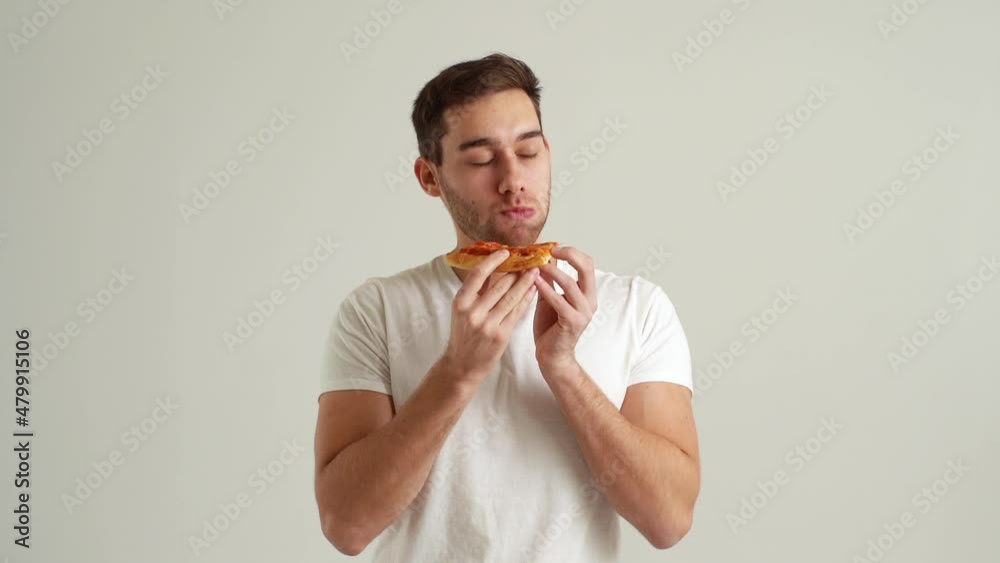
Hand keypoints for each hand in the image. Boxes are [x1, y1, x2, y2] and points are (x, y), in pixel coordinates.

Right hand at [442, 250, 539, 384]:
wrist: (462, 365)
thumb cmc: (463, 335)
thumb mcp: (461, 311)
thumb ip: (476, 291)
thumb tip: (492, 268)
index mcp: (460, 302)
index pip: (478, 274)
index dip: (493, 260)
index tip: (505, 252)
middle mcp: (473, 312)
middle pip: (499, 284)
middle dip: (516, 270)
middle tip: (528, 259)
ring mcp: (487, 324)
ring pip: (511, 297)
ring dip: (525, 282)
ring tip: (535, 271)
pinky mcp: (501, 335)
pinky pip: (517, 312)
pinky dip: (526, 299)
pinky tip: (533, 289)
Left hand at [532, 246, 597, 373]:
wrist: (552, 356)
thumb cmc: (550, 327)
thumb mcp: (549, 297)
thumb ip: (549, 279)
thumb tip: (542, 256)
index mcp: (587, 293)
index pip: (587, 263)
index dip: (571, 252)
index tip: (553, 247)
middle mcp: (589, 301)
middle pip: (587, 267)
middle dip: (569, 254)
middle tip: (550, 250)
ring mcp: (583, 312)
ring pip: (570, 283)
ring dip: (552, 271)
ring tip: (536, 265)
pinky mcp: (573, 322)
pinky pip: (559, 301)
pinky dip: (546, 288)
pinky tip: (534, 281)